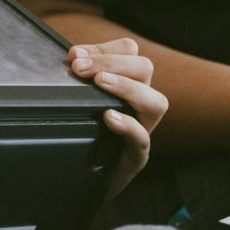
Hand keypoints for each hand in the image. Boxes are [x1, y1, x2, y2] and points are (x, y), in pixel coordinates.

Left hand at [69, 38, 166, 194]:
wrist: (79, 182)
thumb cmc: (80, 136)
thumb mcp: (77, 101)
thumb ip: (77, 79)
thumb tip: (73, 56)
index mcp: (125, 84)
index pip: (130, 52)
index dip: (105, 48)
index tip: (76, 54)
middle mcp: (138, 104)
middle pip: (144, 68)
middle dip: (111, 61)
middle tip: (80, 67)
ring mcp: (141, 131)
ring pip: (156, 102)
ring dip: (127, 87)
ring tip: (102, 82)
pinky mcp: (135, 158)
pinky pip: (142, 140)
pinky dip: (128, 126)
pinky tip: (109, 117)